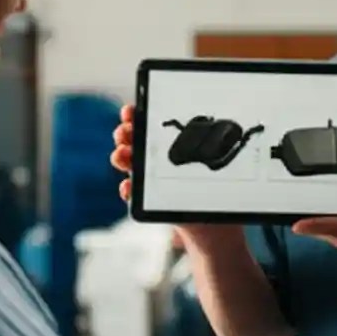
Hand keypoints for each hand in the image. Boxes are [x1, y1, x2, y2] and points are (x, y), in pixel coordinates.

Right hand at [110, 104, 244, 250]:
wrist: (213, 225)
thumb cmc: (214, 189)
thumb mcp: (215, 163)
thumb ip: (210, 146)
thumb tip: (210, 124)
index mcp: (170, 144)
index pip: (148, 123)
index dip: (135, 115)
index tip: (130, 110)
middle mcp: (154, 158)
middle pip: (132, 139)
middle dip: (124, 133)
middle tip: (125, 132)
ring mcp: (147, 179)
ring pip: (127, 162)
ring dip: (121, 156)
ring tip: (123, 155)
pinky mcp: (145, 201)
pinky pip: (131, 194)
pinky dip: (127, 189)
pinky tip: (129, 187)